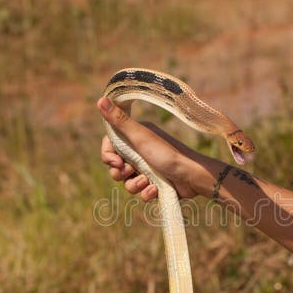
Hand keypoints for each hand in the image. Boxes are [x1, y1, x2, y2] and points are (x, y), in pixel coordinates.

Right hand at [97, 97, 221, 200]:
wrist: (192, 176)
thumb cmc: (167, 153)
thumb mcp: (140, 137)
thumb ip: (119, 121)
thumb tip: (100, 99)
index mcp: (136, 137)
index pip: (110, 147)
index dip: (108, 157)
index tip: (116, 162)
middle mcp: (141, 152)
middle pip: (116, 167)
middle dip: (120, 173)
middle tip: (130, 172)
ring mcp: (148, 169)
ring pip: (127, 182)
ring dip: (135, 185)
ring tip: (148, 182)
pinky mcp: (156, 184)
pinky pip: (141, 192)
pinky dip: (147, 192)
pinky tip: (156, 189)